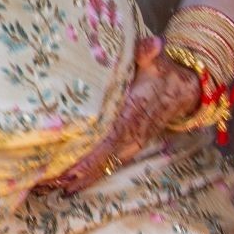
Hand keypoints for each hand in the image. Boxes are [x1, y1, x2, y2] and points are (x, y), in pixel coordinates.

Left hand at [36, 35, 203, 194]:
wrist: (184, 90)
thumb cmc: (163, 72)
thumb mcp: (157, 60)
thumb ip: (148, 53)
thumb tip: (153, 45)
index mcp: (134, 111)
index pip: (109, 135)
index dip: (91, 152)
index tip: (70, 166)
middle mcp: (132, 132)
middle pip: (102, 157)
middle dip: (77, 172)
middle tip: (49, 182)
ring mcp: (132, 143)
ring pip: (105, 165)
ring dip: (80, 178)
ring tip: (53, 188)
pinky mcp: (130, 147)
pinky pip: (110, 165)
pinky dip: (91, 176)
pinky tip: (71, 185)